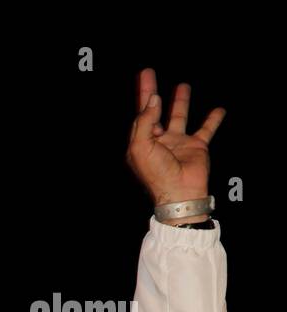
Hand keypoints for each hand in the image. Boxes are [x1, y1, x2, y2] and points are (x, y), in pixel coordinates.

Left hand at [126, 68, 224, 212]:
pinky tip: (219, 110)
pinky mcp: (196, 146)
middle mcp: (158, 141)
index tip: (145, 78)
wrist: (179, 191)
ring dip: (180, 102)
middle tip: (148, 72)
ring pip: (179, 117)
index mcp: (142, 142)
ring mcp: (177, 143)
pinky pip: (206, 129)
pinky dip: (213, 119)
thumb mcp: (141, 146)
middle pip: (155, 111)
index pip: (141, 115)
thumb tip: (153, 100)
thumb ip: (145, 121)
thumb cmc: (156, 172)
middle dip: (151, 92)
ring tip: (183, 85)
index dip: (143, 97)